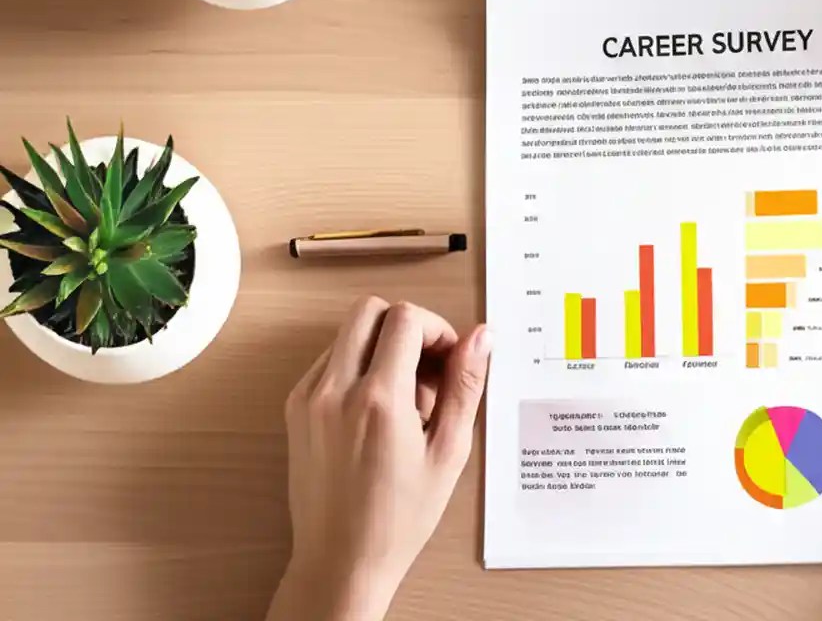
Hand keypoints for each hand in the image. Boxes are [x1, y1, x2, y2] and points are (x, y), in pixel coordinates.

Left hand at [266, 297, 491, 620]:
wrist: (341, 559)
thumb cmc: (398, 518)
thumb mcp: (448, 452)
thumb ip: (465, 386)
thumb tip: (480, 338)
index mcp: (379, 400)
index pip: (405, 319)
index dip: (436, 329)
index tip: (449, 359)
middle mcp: (336, 391)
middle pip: (369, 309)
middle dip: (406, 326)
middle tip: (428, 366)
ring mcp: (309, 398)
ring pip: (347, 333)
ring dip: (382, 347)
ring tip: (407, 398)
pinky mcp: (295, 408)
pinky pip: (329, 361)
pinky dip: (358, 368)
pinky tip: (380, 410)